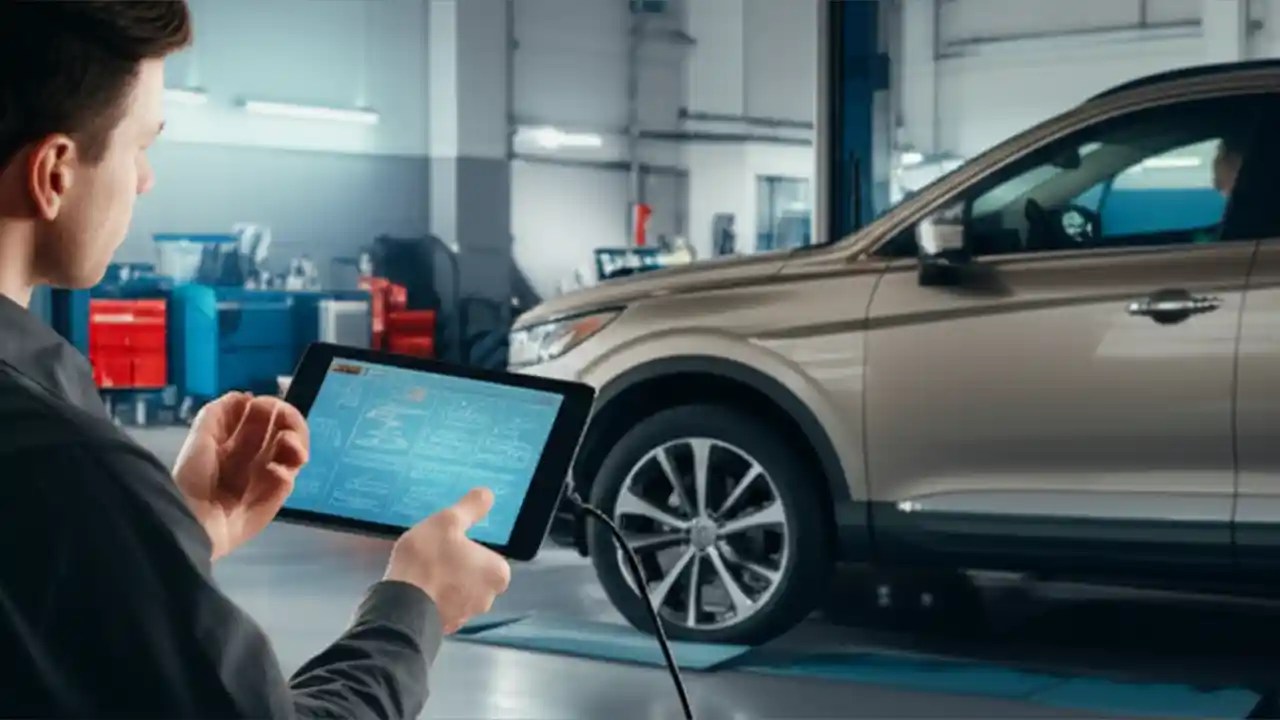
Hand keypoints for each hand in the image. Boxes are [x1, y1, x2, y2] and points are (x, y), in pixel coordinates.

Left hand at [173, 393, 309, 561]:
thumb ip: (220, 411)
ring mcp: (268, 477)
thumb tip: (247, 396)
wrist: (193, 519)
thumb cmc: (193, 477)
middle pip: (287, 430)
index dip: (273, 408)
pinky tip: (273, 472)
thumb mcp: (200, 436)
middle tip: (288, 426)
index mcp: (238, 440)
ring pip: (295, 453)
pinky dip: (286, 470)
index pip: (267, 416)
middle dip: (291, 422)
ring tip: (288, 446)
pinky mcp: (275, 498)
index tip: (272, 406)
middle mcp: (256, 456)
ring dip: (296, 443)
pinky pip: (288, 479)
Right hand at [385, 488, 511, 633]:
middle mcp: (488, 599)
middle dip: (455, 568)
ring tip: (419, 572)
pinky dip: (431, 599)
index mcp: (498, 573)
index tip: (447, 545)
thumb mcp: (448, 522)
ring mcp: (466, 617)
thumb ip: (470, 508)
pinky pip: (441, 607)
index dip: (465, 548)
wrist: (401, 607)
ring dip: (442, 584)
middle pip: (472, 575)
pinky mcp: (445, 629)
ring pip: (457, 592)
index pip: (486, 556)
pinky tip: (415, 589)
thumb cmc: (429, 560)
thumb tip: (488, 494)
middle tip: (431, 557)